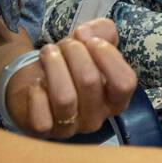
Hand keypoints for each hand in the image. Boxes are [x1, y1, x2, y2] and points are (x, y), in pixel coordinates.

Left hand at [3, 19, 136, 139]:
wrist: (36, 81)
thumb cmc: (70, 64)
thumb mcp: (91, 42)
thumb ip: (101, 31)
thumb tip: (86, 34)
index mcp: (115, 99)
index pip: (124, 83)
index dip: (107, 55)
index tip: (91, 40)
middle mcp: (97, 117)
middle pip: (90, 81)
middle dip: (74, 51)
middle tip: (64, 44)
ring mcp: (71, 128)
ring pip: (64, 98)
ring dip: (54, 65)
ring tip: (48, 53)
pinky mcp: (45, 131)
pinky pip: (42, 116)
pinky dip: (36, 94)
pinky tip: (37, 85)